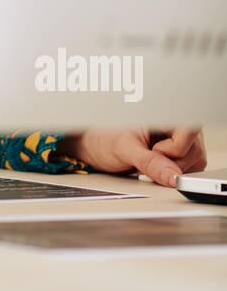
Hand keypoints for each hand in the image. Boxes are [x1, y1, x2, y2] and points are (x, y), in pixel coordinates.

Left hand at [59, 127, 206, 186]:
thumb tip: (174, 177)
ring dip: (171, 169)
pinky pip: (189, 169)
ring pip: (195, 161)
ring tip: (147, 161)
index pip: (190, 130)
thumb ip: (151, 163)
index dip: (176, 146)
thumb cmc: (105, 138)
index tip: (156, 151)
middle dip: (170, 162)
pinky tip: (155, 167)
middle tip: (145, 158)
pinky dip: (172, 173)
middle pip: (194, 150)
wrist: (95, 146)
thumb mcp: (125, 149)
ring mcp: (182, 139)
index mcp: (165, 112)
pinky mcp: (181, 154)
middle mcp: (178, 124)